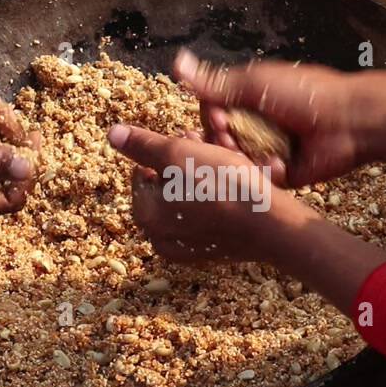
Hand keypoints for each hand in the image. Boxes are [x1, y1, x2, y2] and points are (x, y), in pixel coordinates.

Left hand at [106, 124, 313, 263]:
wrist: (272, 224)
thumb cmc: (225, 186)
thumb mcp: (179, 154)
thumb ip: (144, 145)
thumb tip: (113, 134)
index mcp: (145, 214)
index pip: (142, 172)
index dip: (166, 152)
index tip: (191, 143)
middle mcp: (159, 237)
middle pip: (165, 188)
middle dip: (185, 166)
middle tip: (211, 151)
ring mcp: (186, 248)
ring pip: (187, 202)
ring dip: (202, 180)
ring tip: (226, 166)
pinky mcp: (211, 252)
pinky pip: (205, 218)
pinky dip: (215, 202)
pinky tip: (234, 190)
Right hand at [171, 50, 385, 187]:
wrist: (348, 121)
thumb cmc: (305, 94)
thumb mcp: (255, 84)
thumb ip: (215, 83)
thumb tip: (178, 63)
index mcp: (246, 100)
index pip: (210, 112)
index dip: (210, 118)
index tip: (218, 117)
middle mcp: (253, 126)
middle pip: (218, 140)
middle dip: (222, 141)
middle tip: (233, 137)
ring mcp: (265, 151)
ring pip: (234, 163)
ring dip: (241, 158)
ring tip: (257, 152)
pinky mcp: (278, 175)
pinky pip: (258, 179)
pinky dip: (266, 172)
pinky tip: (279, 163)